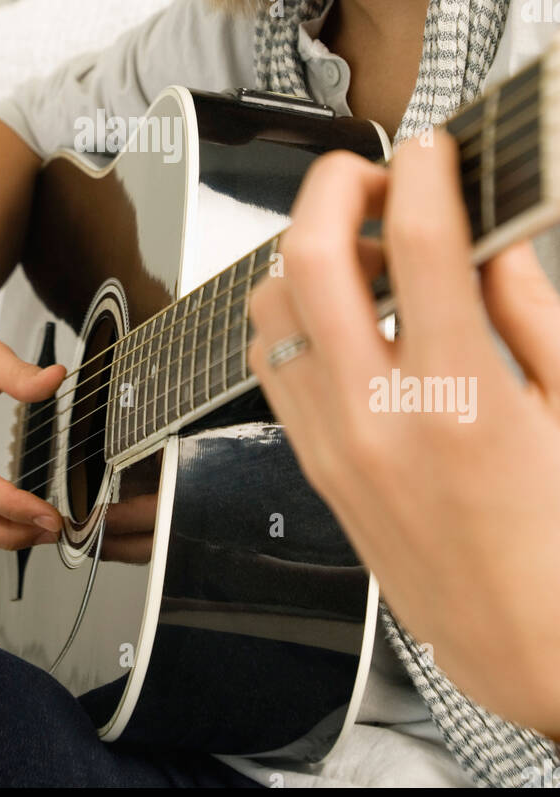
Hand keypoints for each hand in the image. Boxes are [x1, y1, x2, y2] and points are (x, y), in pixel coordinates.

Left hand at [247, 131, 559, 740]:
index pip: (419, 240)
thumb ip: (528, 311)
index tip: (436, 148)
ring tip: (364, 246)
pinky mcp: (313, 465)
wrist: (524, 648)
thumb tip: (491, 236)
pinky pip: (269, 359)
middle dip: (336, 183)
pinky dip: (293, 312)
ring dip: (306, 249)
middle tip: (380, 175)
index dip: (425, 168)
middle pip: (309, 253)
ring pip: (269, 302)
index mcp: (460, 400)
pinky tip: (343, 312)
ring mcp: (332, 444)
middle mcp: (377, 417)